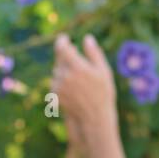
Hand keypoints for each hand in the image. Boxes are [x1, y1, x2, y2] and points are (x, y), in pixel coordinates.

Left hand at [51, 33, 118, 152]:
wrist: (93, 119)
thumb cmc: (103, 94)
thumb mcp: (103, 72)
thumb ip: (94, 53)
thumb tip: (87, 38)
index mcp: (77, 67)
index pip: (62, 48)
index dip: (62, 41)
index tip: (64, 38)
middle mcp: (65, 75)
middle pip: (59, 58)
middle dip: (66, 57)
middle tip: (77, 61)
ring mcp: (58, 86)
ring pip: (57, 70)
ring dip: (64, 70)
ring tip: (79, 80)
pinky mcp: (54, 94)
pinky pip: (55, 82)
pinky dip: (61, 81)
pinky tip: (74, 90)